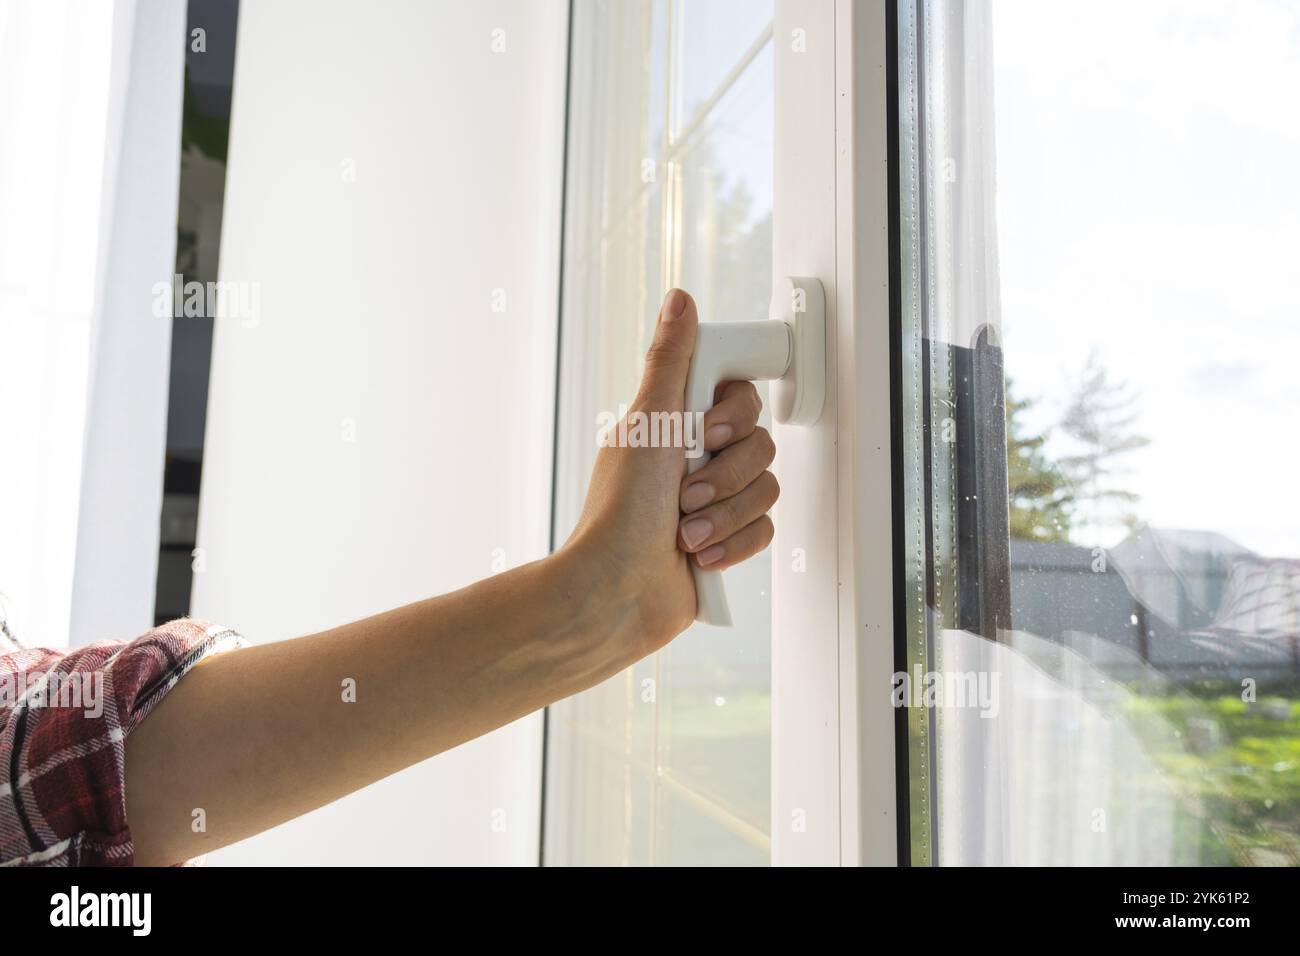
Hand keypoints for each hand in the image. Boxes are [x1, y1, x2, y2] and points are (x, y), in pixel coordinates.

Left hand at [564, 289, 778, 656]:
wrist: (612, 594)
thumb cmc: (618, 512)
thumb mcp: (647, 424)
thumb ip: (671, 361)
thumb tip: (680, 299)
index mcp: (675, 425)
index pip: (738, 397)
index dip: (732, 417)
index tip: (707, 432)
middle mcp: (695, 459)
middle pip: (759, 444)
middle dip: (725, 476)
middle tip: (684, 493)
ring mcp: (713, 502)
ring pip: (766, 489)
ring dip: (726, 515)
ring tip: (684, 533)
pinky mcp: (727, 541)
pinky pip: (765, 529)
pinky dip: (734, 545)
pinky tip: (699, 558)